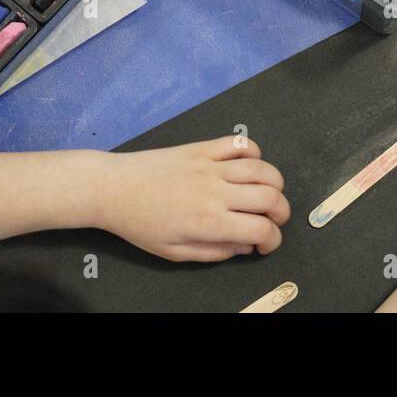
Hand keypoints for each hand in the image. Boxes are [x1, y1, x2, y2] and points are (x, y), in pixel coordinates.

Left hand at [97, 136, 289, 261]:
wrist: (114, 188)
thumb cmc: (140, 224)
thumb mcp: (175, 252)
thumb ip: (214, 252)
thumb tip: (245, 246)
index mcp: (210, 222)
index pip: (262, 229)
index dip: (274, 240)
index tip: (265, 244)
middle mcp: (217, 192)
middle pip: (271, 197)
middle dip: (282, 212)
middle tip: (272, 220)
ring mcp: (211, 166)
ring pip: (262, 169)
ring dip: (275, 184)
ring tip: (268, 194)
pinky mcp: (202, 148)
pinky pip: (240, 144)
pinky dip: (254, 153)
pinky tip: (249, 166)